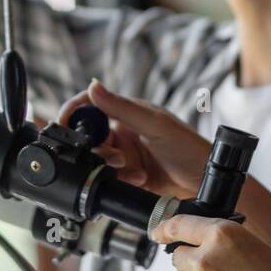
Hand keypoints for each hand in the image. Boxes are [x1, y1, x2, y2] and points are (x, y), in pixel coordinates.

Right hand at [57, 78, 209, 200]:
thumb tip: (93, 85)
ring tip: (131, 171)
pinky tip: (139, 180)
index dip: (73, 112)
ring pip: (98, 159)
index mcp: (129, 112)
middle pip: (90, 136)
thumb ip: (122, 107)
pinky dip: (119, 180)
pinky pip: (109, 178)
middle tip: (113, 158)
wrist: (207, 185)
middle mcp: (125, 131)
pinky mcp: (129, 176)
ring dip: (109, 167)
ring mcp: (126, 154)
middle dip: (95, 149)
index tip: (63, 125)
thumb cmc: (190, 149)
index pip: (91, 104)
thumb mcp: (155, 125)